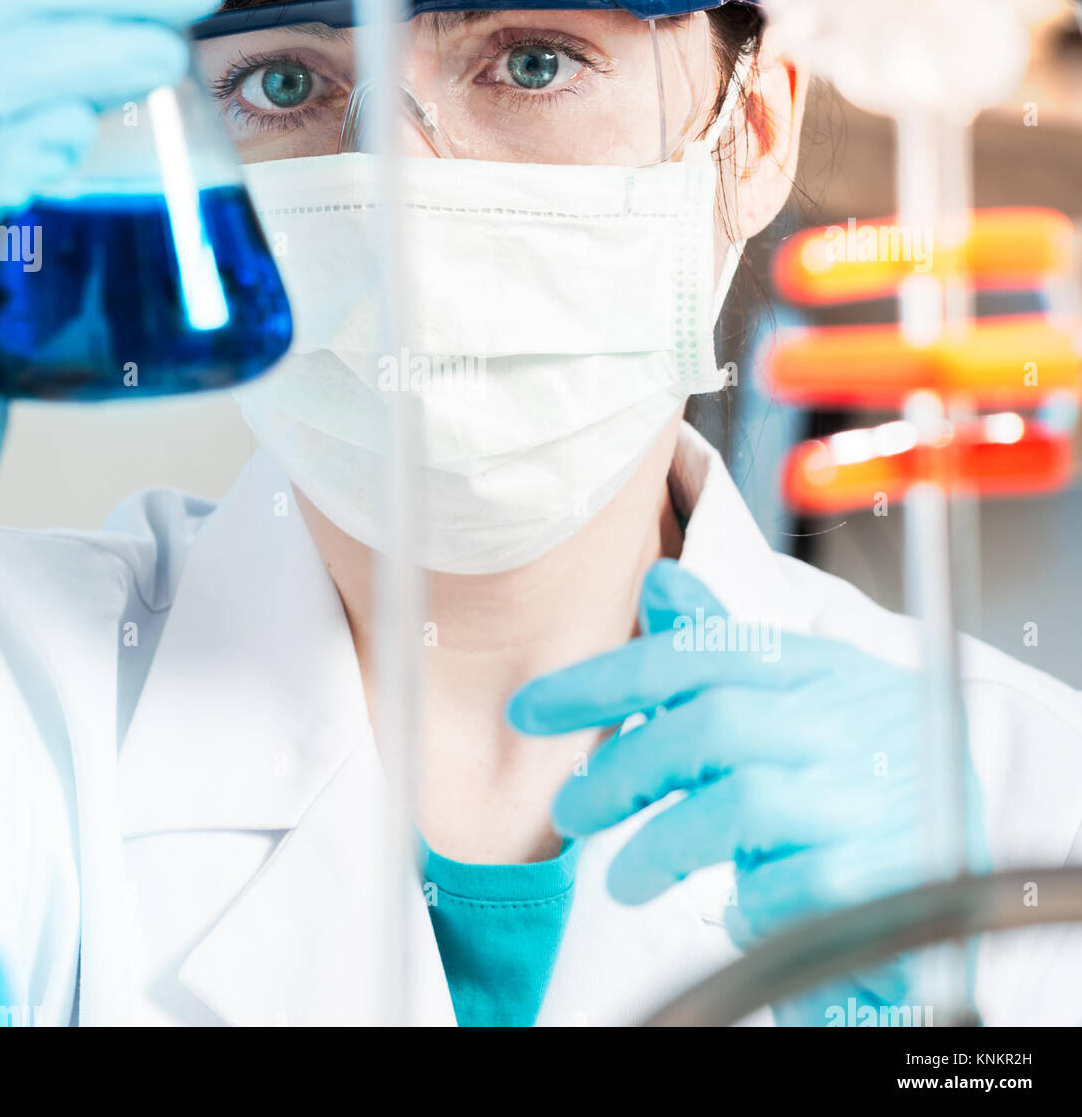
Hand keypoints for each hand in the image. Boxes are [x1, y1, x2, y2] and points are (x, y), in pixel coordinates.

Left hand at [508, 559, 987, 1024]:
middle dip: (622, 769)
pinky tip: (736, 908)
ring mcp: (863, 793)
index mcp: (810, 667)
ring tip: (626, 879)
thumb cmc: (850, 760)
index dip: (601, 679)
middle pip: (708, 726)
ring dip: (662, 845)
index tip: (527, 709)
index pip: (693, 654)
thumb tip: (658, 583)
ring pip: (738, 805)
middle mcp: (840, 719)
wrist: (962, 839)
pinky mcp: (880, 873)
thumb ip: (720, 646)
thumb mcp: (793, 690)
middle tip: (570, 810)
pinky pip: (788, 888)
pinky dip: (746, 904)